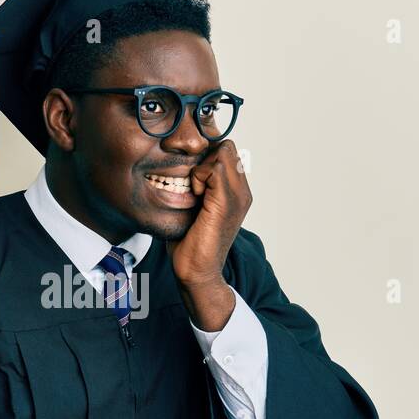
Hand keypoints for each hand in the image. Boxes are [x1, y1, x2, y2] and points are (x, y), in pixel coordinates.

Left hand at [166, 140, 251, 329]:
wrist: (197, 271)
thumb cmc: (190, 244)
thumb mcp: (193, 208)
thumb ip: (194, 187)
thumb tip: (176, 169)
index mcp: (237, 192)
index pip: (226, 151)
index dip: (206, 156)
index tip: (191, 176)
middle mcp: (242, 191)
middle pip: (226, 147)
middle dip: (205, 157)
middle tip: (193, 182)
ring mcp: (238, 196)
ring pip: (223, 152)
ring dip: (202, 166)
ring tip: (194, 190)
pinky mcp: (227, 201)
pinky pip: (215, 167)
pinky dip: (200, 175)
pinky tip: (194, 194)